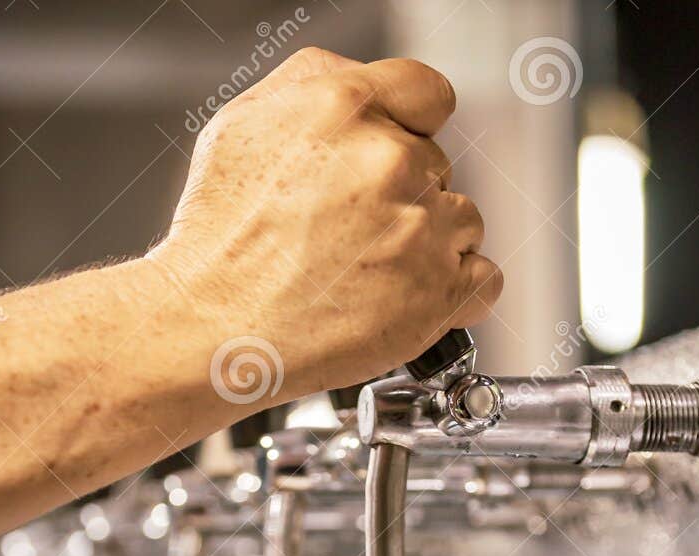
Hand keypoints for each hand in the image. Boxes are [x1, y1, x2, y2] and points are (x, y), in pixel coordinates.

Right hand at [153, 47, 502, 400]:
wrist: (213, 328)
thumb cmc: (218, 239)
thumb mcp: (243, 122)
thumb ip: (316, 84)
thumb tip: (363, 83)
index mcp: (346, 106)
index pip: (429, 93)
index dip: (411, 127)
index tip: (395, 156)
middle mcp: (391, 162)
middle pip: (439, 165)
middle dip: (405, 193)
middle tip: (353, 232)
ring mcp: (420, 230)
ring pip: (463, 220)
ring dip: (430, 243)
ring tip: (372, 272)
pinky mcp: (438, 294)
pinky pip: (485, 279)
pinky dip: (459, 292)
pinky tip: (412, 297)